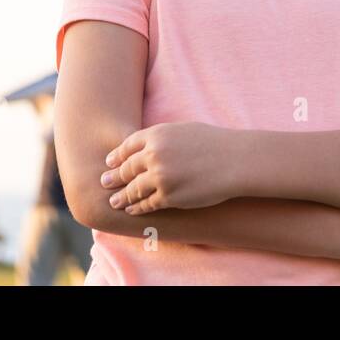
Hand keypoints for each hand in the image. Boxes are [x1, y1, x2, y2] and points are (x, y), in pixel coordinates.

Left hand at [100, 122, 240, 214]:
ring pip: (133, 189)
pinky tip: (132, 209)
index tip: (110, 163)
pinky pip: (146, 204)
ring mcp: (160, 176)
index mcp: (157, 134)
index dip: (116, 156)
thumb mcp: (183, 130)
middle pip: (126, 169)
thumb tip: (145, 146)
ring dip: (122, 196)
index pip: (127, 146)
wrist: (235, 161)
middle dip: (113, 177)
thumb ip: (161, 137)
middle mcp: (154, 154)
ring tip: (114, 201)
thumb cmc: (213, 143)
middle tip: (104, 183)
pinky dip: (137, 207)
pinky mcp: (169, 196)